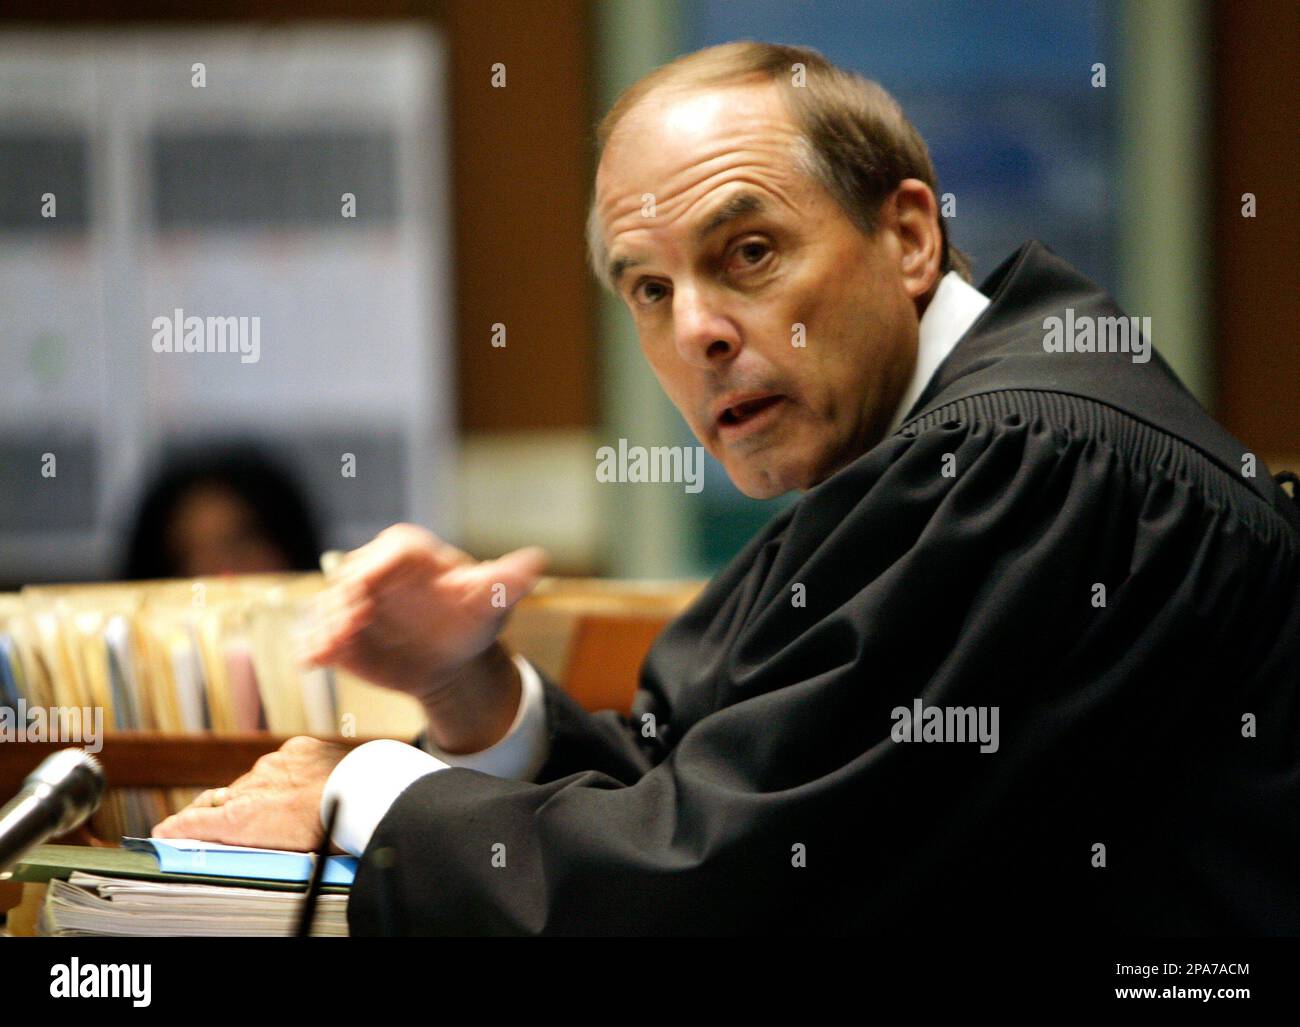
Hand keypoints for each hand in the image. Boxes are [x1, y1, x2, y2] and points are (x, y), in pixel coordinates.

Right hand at [151, 736, 349, 852]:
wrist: (364, 791)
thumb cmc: (327, 833)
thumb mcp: (283, 851)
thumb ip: (254, 844)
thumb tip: (241, 844)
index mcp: (241, 819)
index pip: (194, 822)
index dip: (177, 827)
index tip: (164, 831)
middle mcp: (249, 788)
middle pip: (223, 801)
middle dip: (221, 811)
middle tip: (217, 820)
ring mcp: (272, 765)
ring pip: (255, 781)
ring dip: (262, 792)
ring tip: (279, 806)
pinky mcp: (295, 748)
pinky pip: (283, 763)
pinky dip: (287, 774)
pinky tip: (303, 784)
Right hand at [299, 524, 545, 746]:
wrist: (452, 658)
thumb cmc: (472, 619)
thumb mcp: (492, 599)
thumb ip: (508, 579)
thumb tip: (536, 560)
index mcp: (410, 552)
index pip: (388, 553)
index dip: (376, 572)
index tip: (368, 596)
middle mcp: (375, 570)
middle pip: (351, 578)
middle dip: (345, 602)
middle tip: (349, 629)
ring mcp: (353, 601)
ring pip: (330, 607)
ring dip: (325, 628)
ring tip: (327, 652)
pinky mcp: (340, 631)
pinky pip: (321, 635)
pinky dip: (314, 646)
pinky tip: (313, 663)